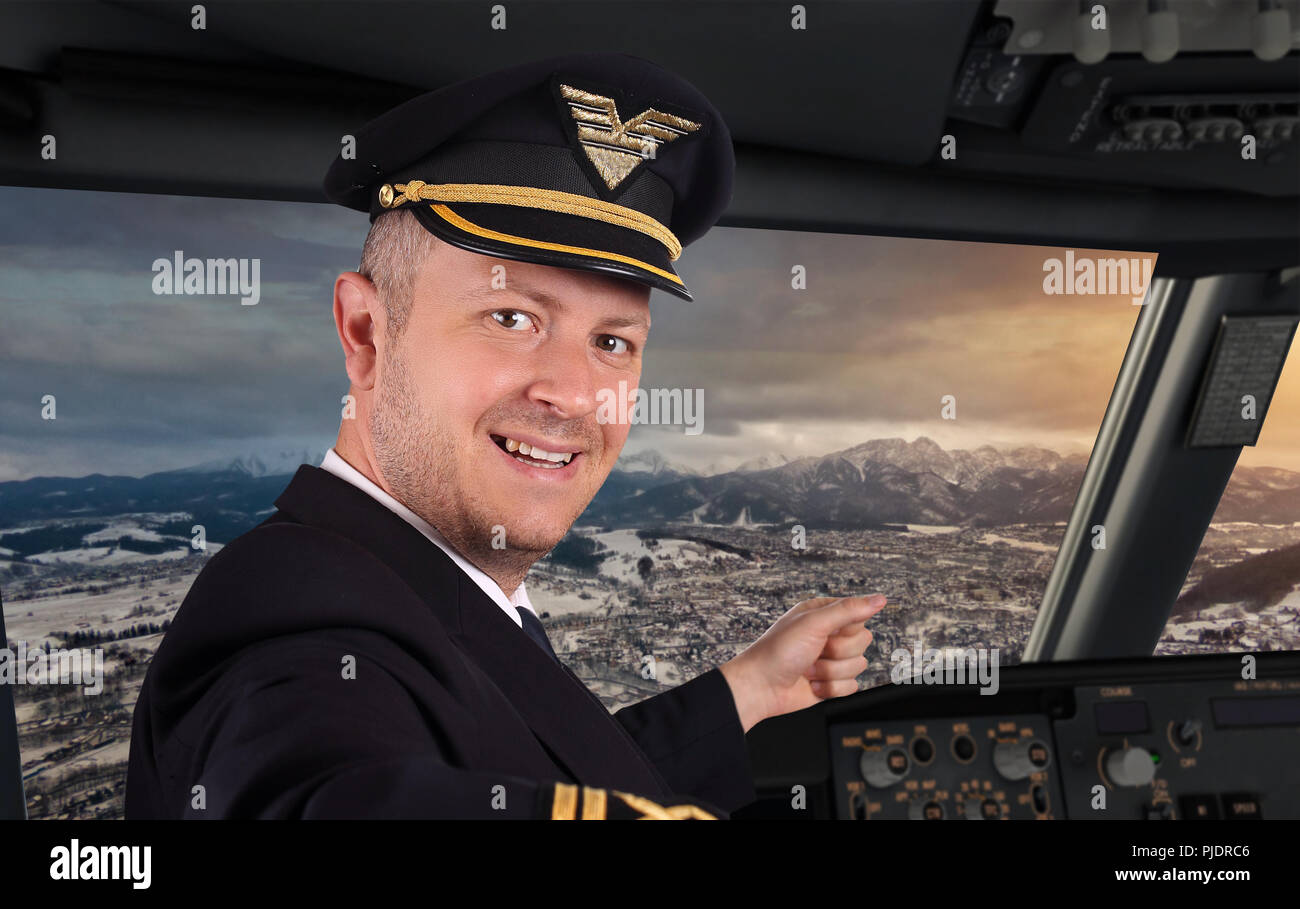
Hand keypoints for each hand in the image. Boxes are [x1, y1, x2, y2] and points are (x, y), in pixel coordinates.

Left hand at [719, 594, 885, 732]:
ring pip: (859, 666)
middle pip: (863, 642)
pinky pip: (852, 686)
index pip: (859, 616)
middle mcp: (829, 635)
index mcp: (824, 614)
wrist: (761, 688)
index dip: (846, 629)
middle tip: (814, 652)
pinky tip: (812, 685)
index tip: (826, 632)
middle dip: (837, 652)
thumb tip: (879, 599)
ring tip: (808, 670)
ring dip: (831, 672)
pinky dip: (831, 688)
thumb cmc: (778, 651)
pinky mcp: (832, 683)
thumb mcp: (813, 623)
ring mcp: (831, 660)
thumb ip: (849, 610)